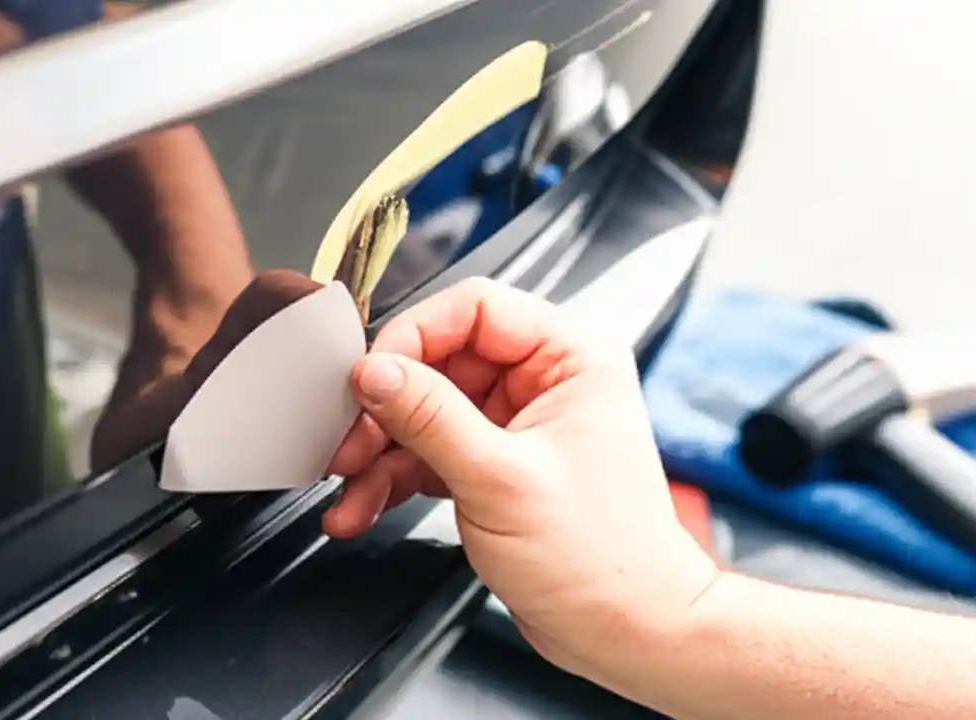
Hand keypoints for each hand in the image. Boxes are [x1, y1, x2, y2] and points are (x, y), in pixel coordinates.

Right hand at [322, 278, 717, 677]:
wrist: (624, 632)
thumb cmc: (602, 560)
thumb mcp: (500, 479)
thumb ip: (430, 418)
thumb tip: (375, 372)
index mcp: (571, 358)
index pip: (474, 308)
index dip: (413, 338)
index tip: (372, 378)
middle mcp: (546, 381)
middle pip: (439, 361)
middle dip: (387, 408)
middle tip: (351, 442)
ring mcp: (517, 424)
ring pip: (425, 410)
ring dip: (381, 451)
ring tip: (351, 487)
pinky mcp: (495, 464)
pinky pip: (429, 452)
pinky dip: (393, 478)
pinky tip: (364, 505)